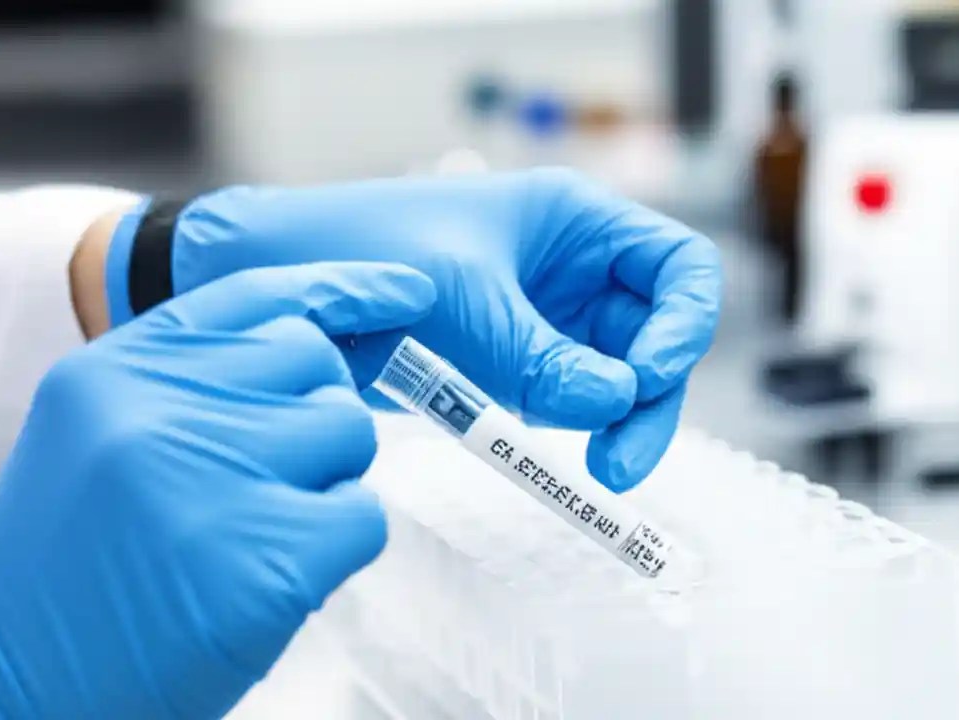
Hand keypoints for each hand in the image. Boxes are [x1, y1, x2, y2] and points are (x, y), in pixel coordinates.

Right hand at [0, 262, 435, 717]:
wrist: (0, 681)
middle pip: (313, 361)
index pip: (257, 294)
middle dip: (313, 415)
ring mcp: (213, 482)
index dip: (344, 289)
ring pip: (346, 431)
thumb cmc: (61, 569)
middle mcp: (160, 410)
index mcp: (117, 371)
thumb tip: (320, 351)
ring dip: (324, 482)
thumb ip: (193, 384)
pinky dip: (337, 547)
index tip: (404, 291)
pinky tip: (271, 577)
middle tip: (265, 480)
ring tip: (255, 531)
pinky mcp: (263, 564)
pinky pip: (362, 516)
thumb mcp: (99, 437)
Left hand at [106, 169, 721, 489]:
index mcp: (573, 222)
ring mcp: (543, 319)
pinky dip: (563, 430)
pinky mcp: (511, 361)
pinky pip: (563, 400)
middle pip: (655, 337)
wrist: (276, 277)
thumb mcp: (463, 305)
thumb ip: (543, 359)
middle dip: (649, 398)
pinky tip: (531, 446)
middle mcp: (570, 269)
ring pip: (615, 379)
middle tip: (619, 465)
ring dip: (610, 424)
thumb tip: (617, 403)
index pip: (677, 269)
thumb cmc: (364, 253)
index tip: (646, 379)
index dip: (682, 326)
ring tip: (585, 469)